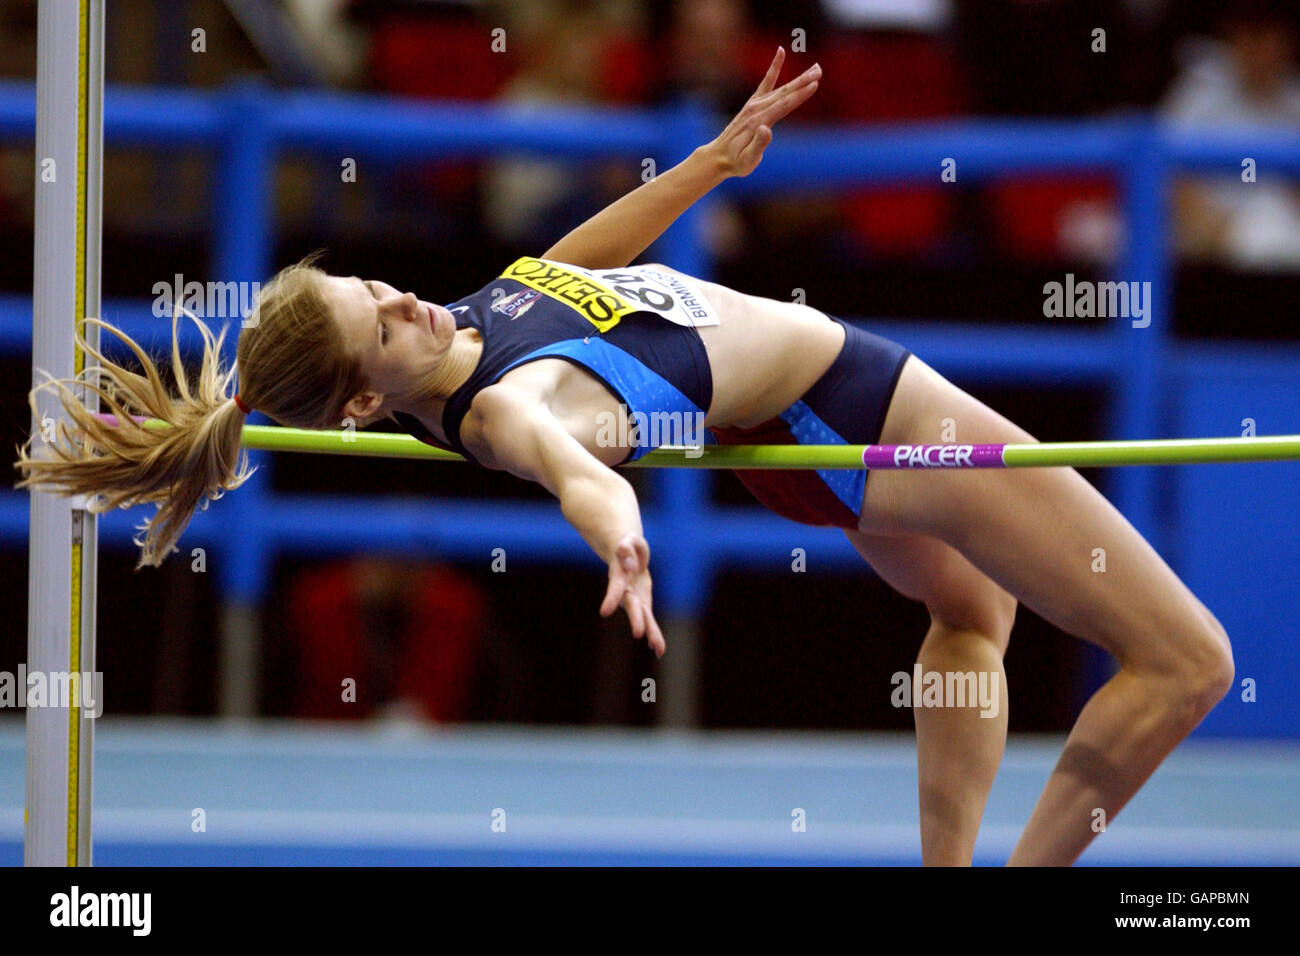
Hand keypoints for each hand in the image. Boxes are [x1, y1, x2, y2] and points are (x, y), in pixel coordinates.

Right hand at [599, 533, 665, 657]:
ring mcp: (634, 598)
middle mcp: (626, 591)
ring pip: (642, 616)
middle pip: (631, 605)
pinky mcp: (642, 602)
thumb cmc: (627, 545)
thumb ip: (628, 548)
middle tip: (638, 634)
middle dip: (635, 619)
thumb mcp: (629, 541)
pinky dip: (653, 633)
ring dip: (650, 632)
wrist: (625, 553)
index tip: (604, 612)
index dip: (611, 597)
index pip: (616, 586)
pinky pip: (649, 618)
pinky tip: (658, 649)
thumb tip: (630, 564)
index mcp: (620, 574)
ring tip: (658, 649)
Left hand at [704, 47, 820, 178]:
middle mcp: (756, 109)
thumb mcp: (748, 160)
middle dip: (802, 81)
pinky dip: (774, 67)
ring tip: (815, 69)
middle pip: (784, 93)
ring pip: (780, 88)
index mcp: (759, 121)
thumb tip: (767, 129)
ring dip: (798, 78)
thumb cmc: (736, 161)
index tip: (815, 84)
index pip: (783, 105)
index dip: (800, 95)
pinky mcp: (753, 103)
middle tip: (819, 70)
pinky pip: (766, 82)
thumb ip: (758, 145)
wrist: (718, 156)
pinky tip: (781, 52)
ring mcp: (754, 104)